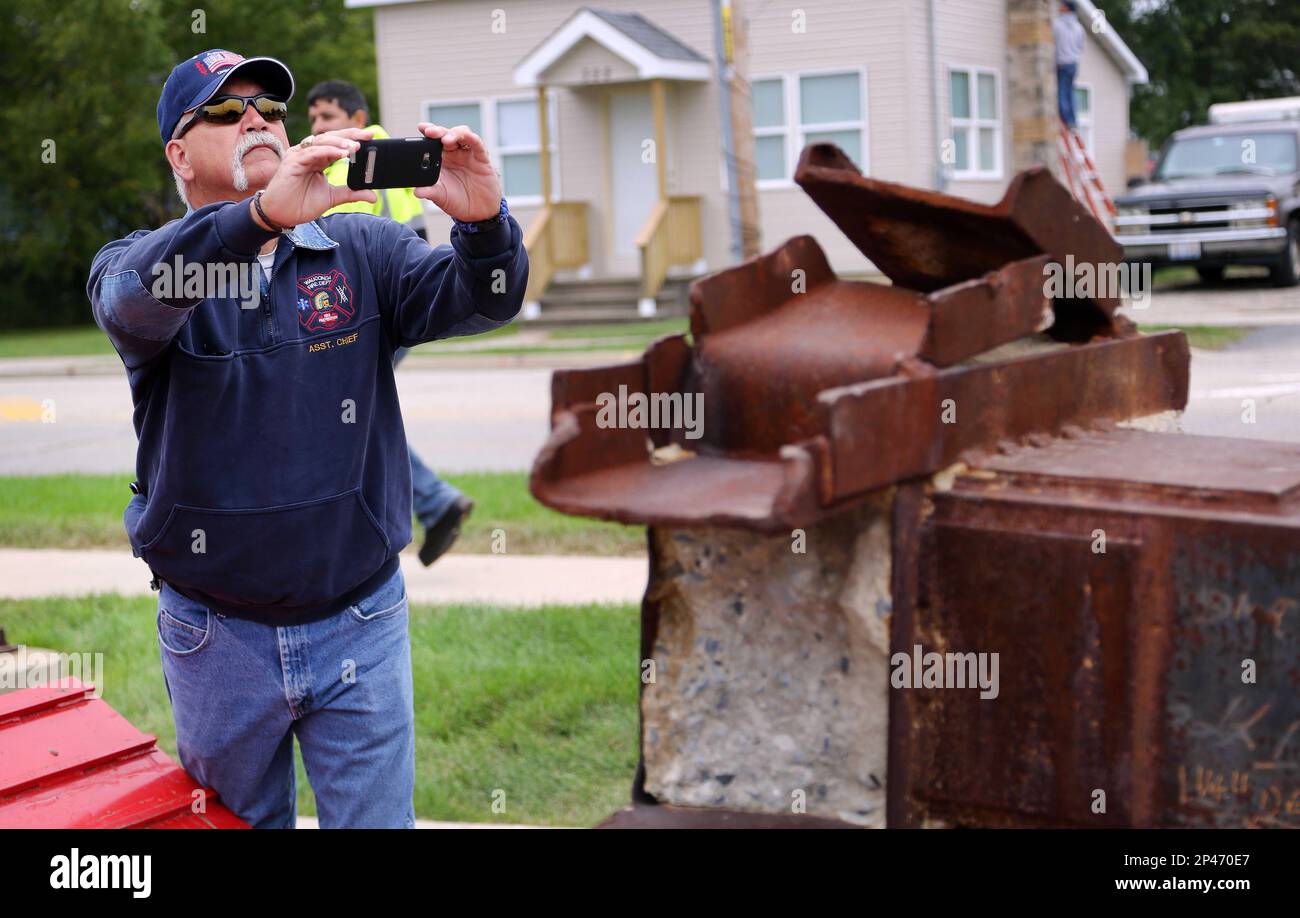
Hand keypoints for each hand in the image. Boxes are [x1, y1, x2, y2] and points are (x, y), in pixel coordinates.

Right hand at [255, 128, 377, 227]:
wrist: (280, 215)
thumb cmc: (301, 204)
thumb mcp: (332, 198)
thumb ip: (351, 193)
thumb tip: (373, 195)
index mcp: (318, 159)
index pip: (338, 144)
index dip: (353, 138)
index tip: (371, 136)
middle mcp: (309, 153)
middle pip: (331, 137)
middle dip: (350, 135)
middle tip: (368, 135)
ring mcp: (299, 156)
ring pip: (321, 141)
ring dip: (340, 143)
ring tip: (356, 147)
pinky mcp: (292, 162)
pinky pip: (311, 153)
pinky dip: (327, 151)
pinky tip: (341, 154)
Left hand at [413, 123, 501, 221]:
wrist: (478, 213)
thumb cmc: (457, 202)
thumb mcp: (441, 197)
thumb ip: (430, 192)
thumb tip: (416, 191)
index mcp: (440, 159)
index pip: (433, 141)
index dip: (428, 132)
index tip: (421, 127)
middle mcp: (453, 154)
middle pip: (445, 134)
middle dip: (438, 130)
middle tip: (430, 132)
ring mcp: (467, 154)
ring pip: (461, 134)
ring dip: (453, 133)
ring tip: (446, 140)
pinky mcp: (481, 158)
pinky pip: (477, 144)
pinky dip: (471, 138)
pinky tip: (465, 137)